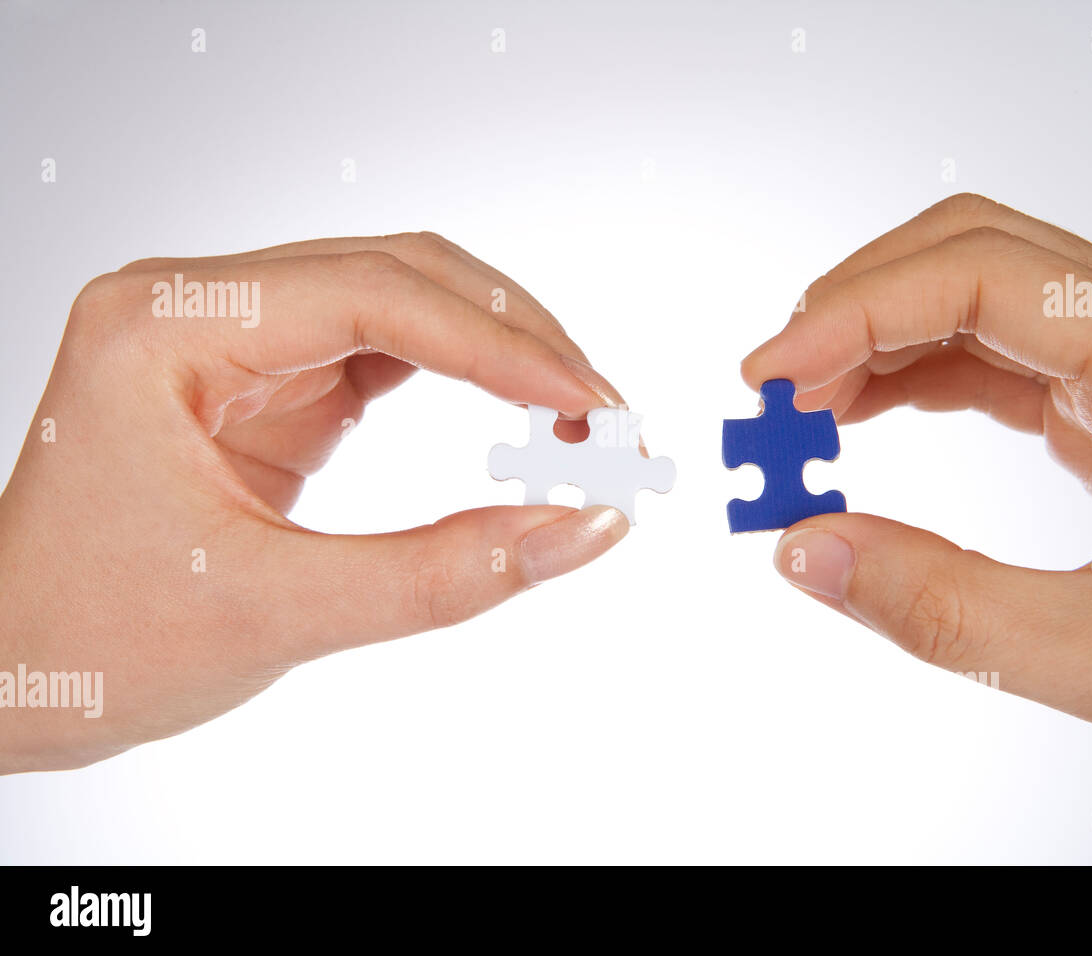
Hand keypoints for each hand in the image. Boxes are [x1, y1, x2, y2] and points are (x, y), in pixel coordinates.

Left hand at [0, 233, 629, 771]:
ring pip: (404, 300)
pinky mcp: (267, 379)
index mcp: (165, 328)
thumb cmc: (91, 639)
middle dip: (517, 343)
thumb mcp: (274, 613)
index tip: (591, 406)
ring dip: (500, 352)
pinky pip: (386, 349)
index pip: (370, 294)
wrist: (6, 670)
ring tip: (577, 421)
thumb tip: (583, 530)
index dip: (500, 347)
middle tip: (607, 422)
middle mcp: (198, 307)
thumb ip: (440, 575)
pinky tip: (514, 416)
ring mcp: (234, 337)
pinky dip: (463, 379)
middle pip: (399, 274)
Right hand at [744, 194, 1091, 808]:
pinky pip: (1004, 359)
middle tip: (777, 389)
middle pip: (977, 252)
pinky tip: (868, 413)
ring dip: (882, 337)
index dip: (856, 311)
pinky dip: (921, 374)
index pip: (980, 274)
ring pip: (985, 298)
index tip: (770, 376)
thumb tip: (807, 550)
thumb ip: (946, 608)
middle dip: (860, 305)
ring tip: (805, 409)